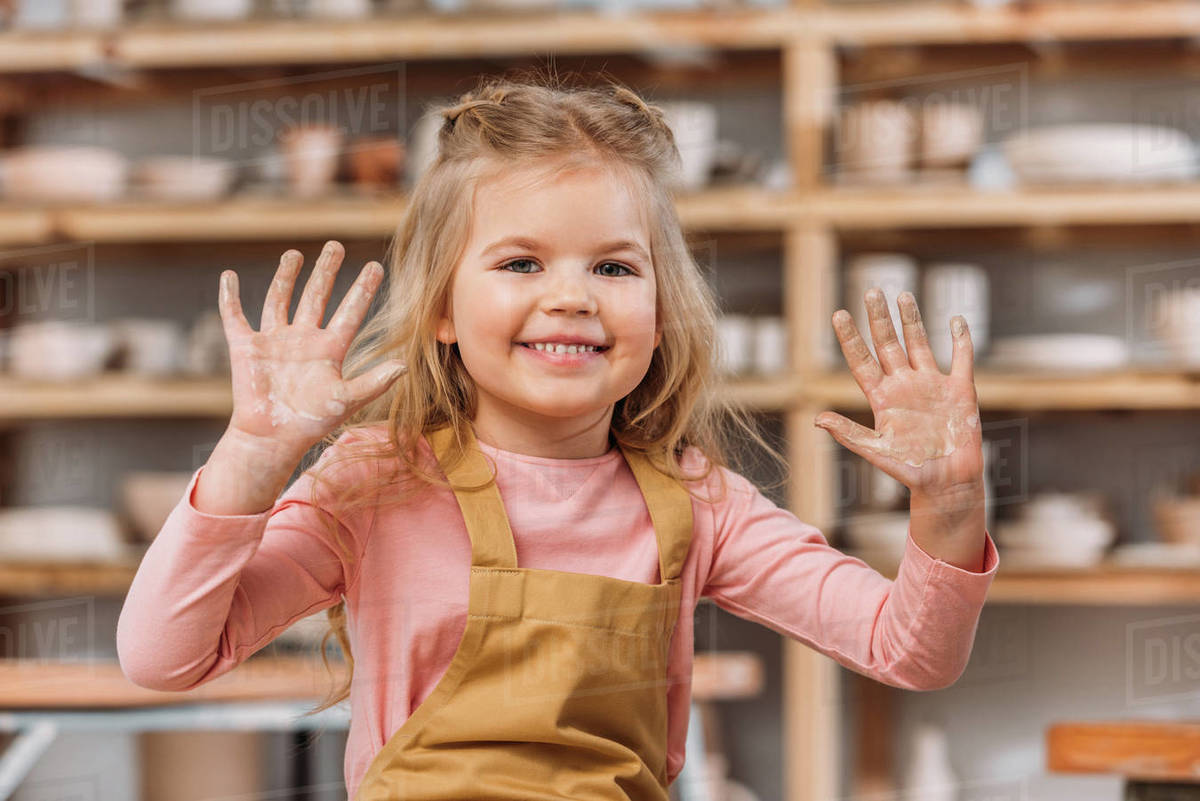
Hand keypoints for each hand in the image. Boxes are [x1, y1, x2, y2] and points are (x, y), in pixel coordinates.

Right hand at [217, 240, 405, 454]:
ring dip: (286, 277)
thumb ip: (374, 382)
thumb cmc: (311, 422)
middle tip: (336, 246)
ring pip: (280, 299)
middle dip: (326, 271)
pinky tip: (228, 276)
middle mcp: (303, 340)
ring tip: (294, 254)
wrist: (272, 438)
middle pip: (316, 296)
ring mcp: (273, 341)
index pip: (350, 312)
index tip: (376, 267)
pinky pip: (234, 316)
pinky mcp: (245, 347)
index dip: (363, 290)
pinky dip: (229, 297)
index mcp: (329, 349)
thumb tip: (405, 365)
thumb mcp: (346, 399)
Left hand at [815, 288, 982, 499]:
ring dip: (912, 320)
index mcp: (882, 398)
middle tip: (871, 291)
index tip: (839, 314)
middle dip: (879, 318)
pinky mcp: (960, 390)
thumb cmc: (909, 471)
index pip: (862, 360)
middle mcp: (904, 386)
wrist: (946, 483)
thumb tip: (817, 419)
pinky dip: (961, 339)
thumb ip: (848, 433)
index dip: (850, 338)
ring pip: (919, 344)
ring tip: (903, 295)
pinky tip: (956, 319)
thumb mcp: (876, 451)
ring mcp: (932, 385)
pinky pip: (961, 358)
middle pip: (888, 344)